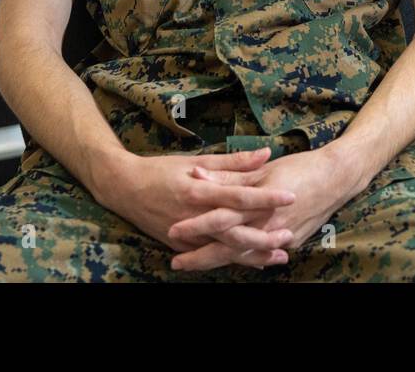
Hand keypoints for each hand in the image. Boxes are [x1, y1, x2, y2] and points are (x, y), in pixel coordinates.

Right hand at [94, 148, 298, 256]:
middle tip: (289, 236)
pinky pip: (211, 255)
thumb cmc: (162, 169)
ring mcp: (186, 236)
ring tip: (279, 256)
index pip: (239, 196)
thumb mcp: (197, 160)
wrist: (124, 189)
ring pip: (224, 250)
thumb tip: (265, 153)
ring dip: (253, 255)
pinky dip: (234, 259)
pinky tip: (254, 261)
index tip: (291, 195)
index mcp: (199, 190)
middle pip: (234, 231)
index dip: (265, 197)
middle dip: (263, 237)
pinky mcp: (181, 247)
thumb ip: (233, 162)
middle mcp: (194, 216)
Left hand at [166, 146, 364, 271]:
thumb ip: (231, 175)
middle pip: (228, 246)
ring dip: (219, 261)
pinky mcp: (291, 242)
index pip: (220, 219)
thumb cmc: (301, 167)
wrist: (337, 178)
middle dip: (200, 256)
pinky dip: (244, 260)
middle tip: (176, 261)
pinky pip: (262, 255)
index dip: (196, 226)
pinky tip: (230, 263)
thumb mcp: (264, 169)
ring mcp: (281, 238)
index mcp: (259, 203)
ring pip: (243, 255)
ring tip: (195, 264)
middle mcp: (268, 226)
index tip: (173, 230)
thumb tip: (199, 174)